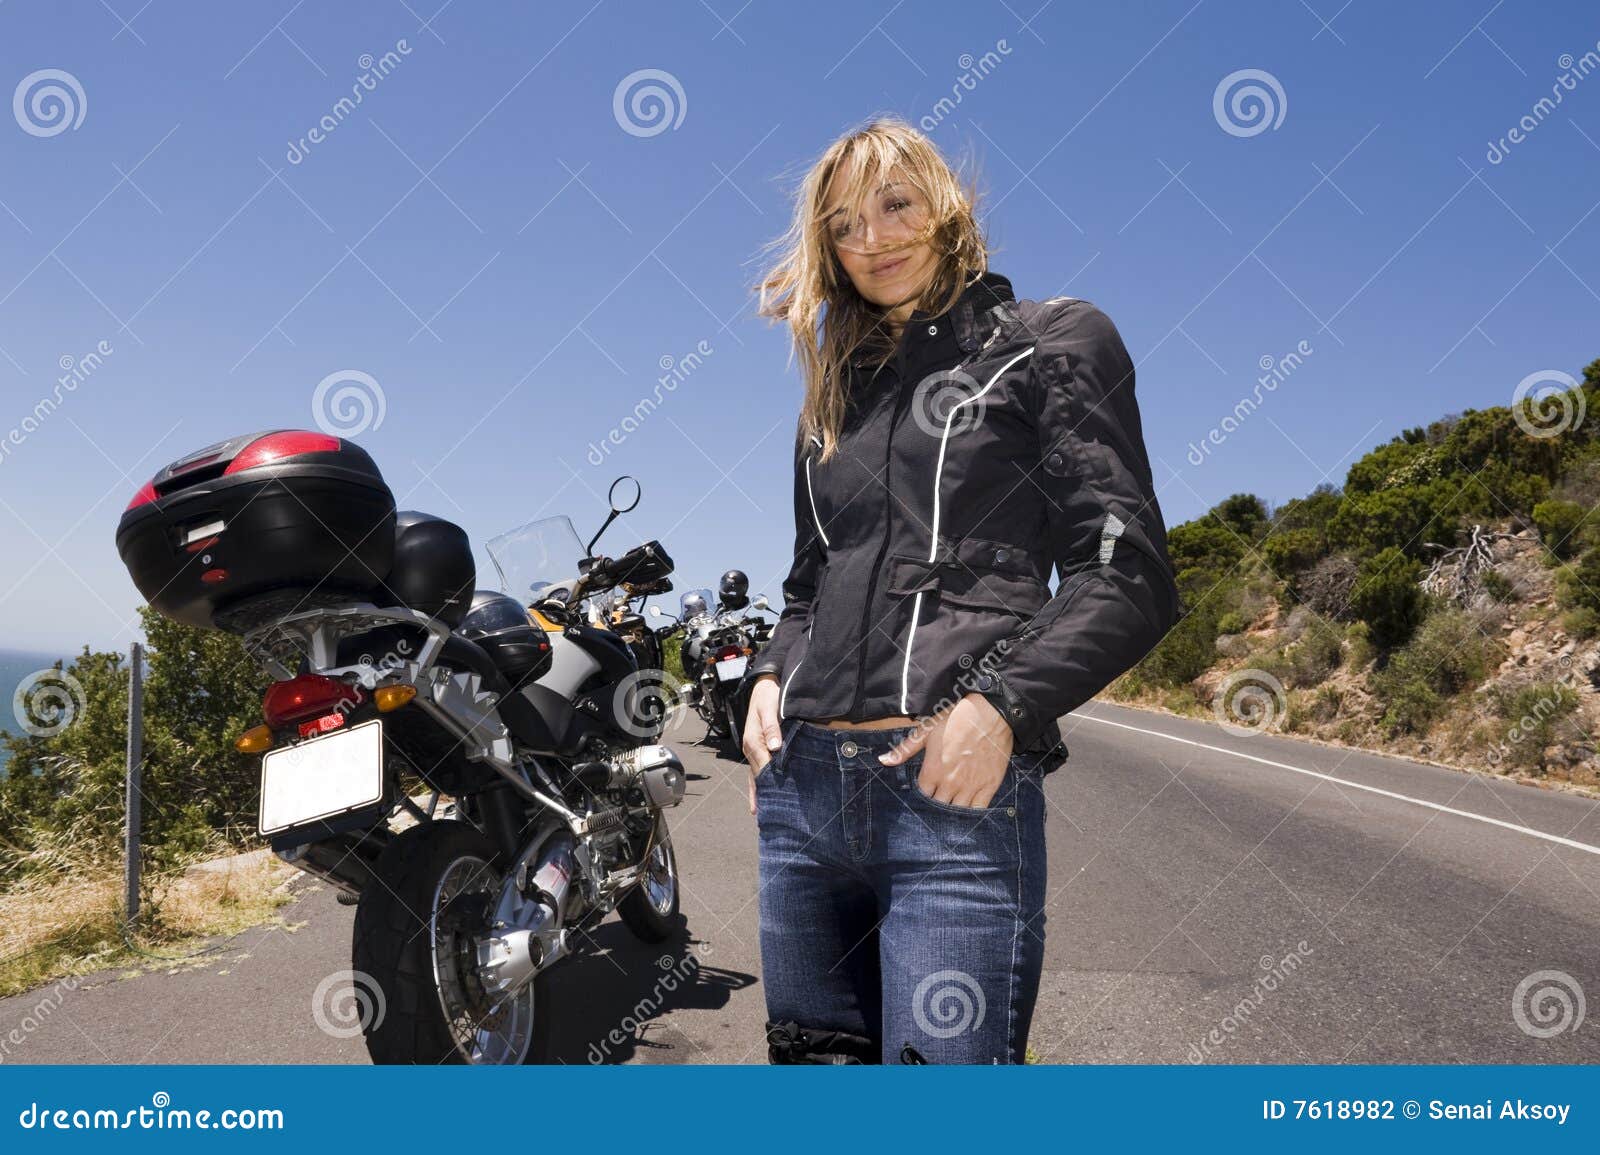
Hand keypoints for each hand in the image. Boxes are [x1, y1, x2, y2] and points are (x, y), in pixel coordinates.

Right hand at [741, 674, 782, 814]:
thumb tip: (775, 747)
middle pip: (759, 776)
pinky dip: (760, 786)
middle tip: (773, 817)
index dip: (771, 783)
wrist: (765, 684)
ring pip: (757, 776)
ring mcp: (754, 749)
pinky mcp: (760, 747)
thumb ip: (772, 726)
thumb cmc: (768, 694)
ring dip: (762, 793)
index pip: (763, 767)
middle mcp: (752, 748)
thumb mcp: (770, 706)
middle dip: (766, 795)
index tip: (779, 800)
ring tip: (767, 815)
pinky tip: (761, 800)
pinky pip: (758, 770)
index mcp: (753, 740)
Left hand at [879, 693, 1013, 807]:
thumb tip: (883, 760)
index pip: (921, 795)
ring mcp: (971, 786)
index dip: (922, 794)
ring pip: (957, 812)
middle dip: (936, 804)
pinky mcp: (989, 786)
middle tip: (938, 798)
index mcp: (933, 769)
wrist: (992, 712)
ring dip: (952, 810)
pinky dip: (972, 813)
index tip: (926, 790)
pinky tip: (969, 808)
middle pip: (938, 807)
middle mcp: (950, 782)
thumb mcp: (927, 729)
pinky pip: (978, 810)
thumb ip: (905, 748)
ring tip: (952, 804)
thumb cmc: (958, 718)